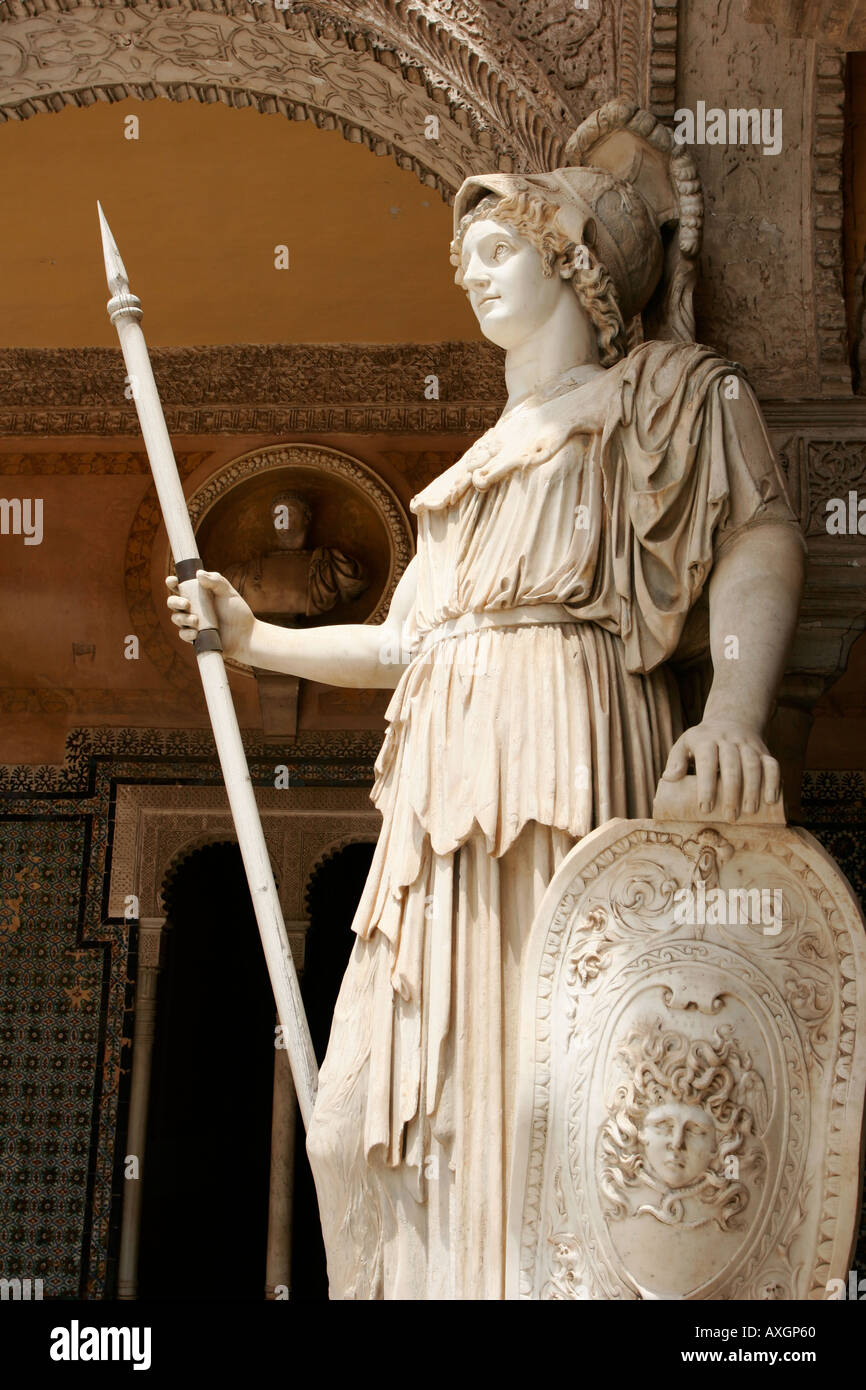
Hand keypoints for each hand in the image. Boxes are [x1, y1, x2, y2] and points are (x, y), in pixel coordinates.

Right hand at [165, 570, 255, 661]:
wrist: (245, 635)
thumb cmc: (237, 611)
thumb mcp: (228, 592)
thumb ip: (215, 580)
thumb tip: (198, 574)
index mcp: (198, 594)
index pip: (179, 586)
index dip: (172, 583)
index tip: (172, 581)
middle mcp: (192, 607)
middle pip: (173, 602)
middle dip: (175, 602)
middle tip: (186, 604)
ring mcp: (192, 623)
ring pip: (176, 618)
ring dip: (182, 618)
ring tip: (195, 620)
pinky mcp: (194, 637)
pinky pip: (183, 634)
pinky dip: (186, 633)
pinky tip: (195, 633)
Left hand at [660, 720, 780, 818]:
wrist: (731, 719)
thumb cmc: (703, 742)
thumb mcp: (685, 744)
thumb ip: (675, 760)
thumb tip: (668, 779)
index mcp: (706, 740)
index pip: (707, 761)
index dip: (706, 785)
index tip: (705, 809)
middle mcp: (728, 740)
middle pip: (732, 765)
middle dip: (732, 793)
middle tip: (730, 817)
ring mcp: (748, 745)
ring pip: (753, 765)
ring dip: (753, 789)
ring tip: (750, 812)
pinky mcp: (764, 751)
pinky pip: (772, 764)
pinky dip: (774, 781)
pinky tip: (771, 800)